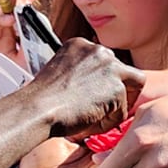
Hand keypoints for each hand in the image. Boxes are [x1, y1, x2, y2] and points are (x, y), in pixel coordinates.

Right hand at [26, 38, 143, 137]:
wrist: (38, 109)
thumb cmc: (42, 100)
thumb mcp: (61, 75)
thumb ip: (82, 75)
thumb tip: (97, 91)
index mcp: (80, 45)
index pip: (107, 61)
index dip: (106, 82)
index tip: (98, 96)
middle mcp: (97, 50)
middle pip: (125, 72)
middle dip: (120, 93)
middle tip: (107, 110)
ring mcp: (109, 67)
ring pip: (129, 91)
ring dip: (114, 108)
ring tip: (92, 120)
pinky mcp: (116, 87)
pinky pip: (122, 111)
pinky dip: (108, 122)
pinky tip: (89, 123)